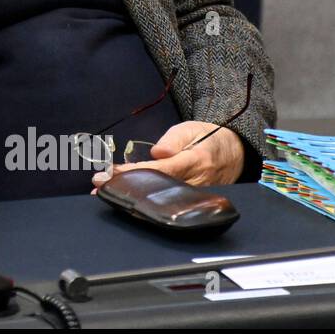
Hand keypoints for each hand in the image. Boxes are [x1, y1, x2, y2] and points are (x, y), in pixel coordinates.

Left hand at [90, 120, 245, 190]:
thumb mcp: (191, 129)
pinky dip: (146, 203)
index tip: (109, 173)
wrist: (235, 153)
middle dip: (126, 189)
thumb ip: (173, 140)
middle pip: (157, 189)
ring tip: (105, 195)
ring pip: (161, 201)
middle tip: (99, 188)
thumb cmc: (209, 138)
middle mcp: (195, 182)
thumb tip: (157, 153)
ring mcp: (195, 196)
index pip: (159, 170)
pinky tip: (127, 202)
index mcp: (194, 161)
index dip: (133, 173)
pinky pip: (168, 204)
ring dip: (132, 199)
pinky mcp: (193, 203)